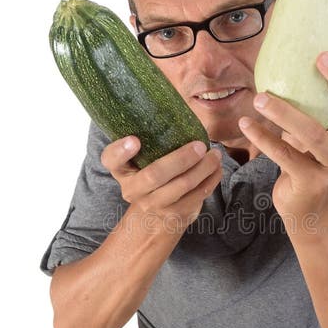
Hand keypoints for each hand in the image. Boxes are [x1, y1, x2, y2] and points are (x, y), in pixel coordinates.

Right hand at [100, 138, 222, 231]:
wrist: (152, 217)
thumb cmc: (149, 175)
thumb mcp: (140, 160)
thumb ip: (149, 140)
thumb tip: (175, 110)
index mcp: (121, 170)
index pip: (110, 160)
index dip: (120, 151)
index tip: (134, 140)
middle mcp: (133, 189)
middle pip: (154, 175)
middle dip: (180, 159)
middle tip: (199, 145)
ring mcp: (153, 204)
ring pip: (181, 186)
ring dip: (203, 169)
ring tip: (215, 154)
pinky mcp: (175, 213)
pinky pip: (197, 196)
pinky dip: (211, 180)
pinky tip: (217, 168)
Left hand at [238, 33, 327, 230]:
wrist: (306, 208)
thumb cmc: (306, 157)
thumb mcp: (315, 128)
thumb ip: (311, 102)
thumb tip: (286, 52)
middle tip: (319, 57)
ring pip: (315, 135)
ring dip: (285, 113)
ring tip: (259, 97)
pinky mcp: (312, 182)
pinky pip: (286, 157)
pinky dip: (263, 139)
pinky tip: (245, 124)